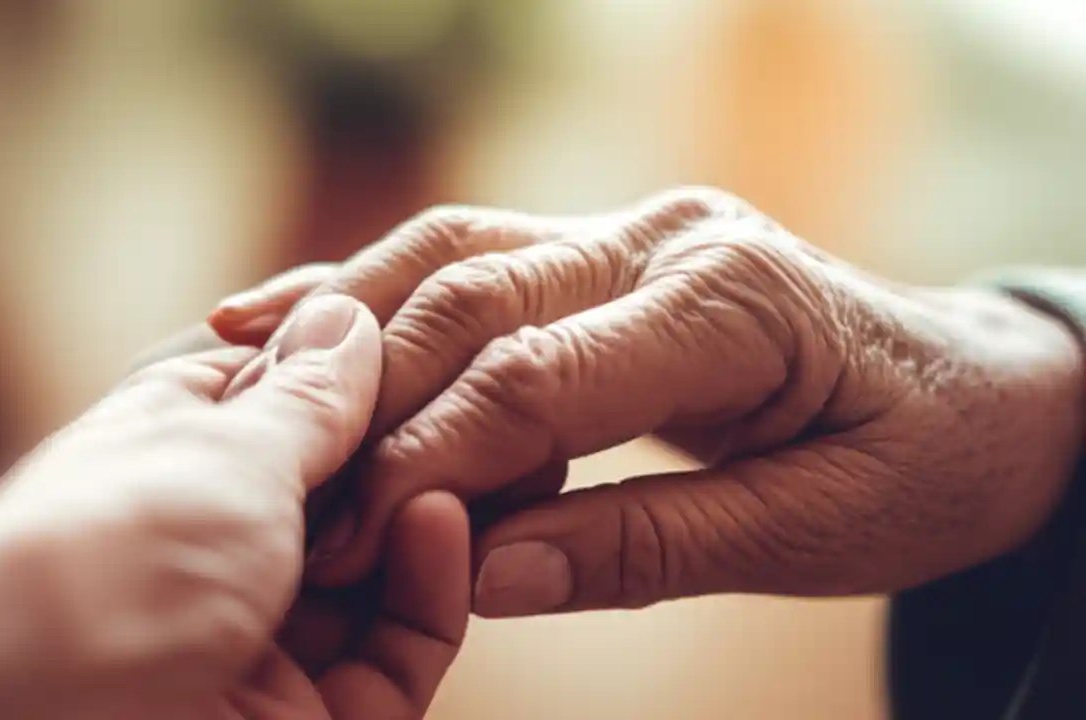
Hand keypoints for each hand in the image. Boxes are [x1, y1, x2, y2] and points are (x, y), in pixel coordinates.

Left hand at [0, 295, 466, 719]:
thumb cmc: (110, 552)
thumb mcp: (225, 448)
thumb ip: (308, 397)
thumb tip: (348, 317)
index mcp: (178, 461)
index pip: (292, 400)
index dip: (366, 370)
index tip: (438, 335)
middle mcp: (219, 552)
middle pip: (349, 492)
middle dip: (415, 451)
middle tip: (484, 400)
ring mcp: (264, 640)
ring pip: (384, 575)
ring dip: (429, 514)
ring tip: (476, 457)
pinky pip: (395, 657)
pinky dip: (431, 590)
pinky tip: (443, 522)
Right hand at [209, 187, 1083, 616]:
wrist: (979, 391)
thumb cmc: (919, 465)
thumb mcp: (816, 532)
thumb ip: (648, 547)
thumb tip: (486, 575)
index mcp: (732, 302)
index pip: (538, 378)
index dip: (431, 463)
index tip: (350, 542)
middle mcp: (667, 237)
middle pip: (476, 300)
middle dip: (374, 407)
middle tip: (296, 500)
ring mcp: (632, 229)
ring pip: (453, 255)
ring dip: (345, 321)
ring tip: (242, 375)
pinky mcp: (607, 247)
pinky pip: (471, 253)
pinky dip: (377, 286)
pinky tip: (289, 310)